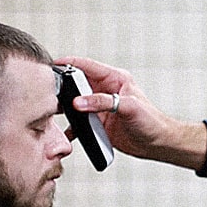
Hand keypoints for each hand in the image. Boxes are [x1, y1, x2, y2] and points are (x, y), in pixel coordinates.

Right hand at [56, 55, 206, 169]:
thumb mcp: (128, 107)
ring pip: (76, 104)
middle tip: (49, 92)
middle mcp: (105, 91)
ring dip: (66, 109)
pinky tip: (67, 132)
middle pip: (78, 84)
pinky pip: (80, 123)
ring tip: (53, 112)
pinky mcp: (98, 123)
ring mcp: (101, 107)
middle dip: (64, 87)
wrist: (157, 144)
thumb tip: (79, 102)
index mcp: (115, 79)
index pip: (88, 66)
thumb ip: (102, 102)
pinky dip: (72, 127)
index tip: (54, 64)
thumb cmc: (151, 121)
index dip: (70, 63)